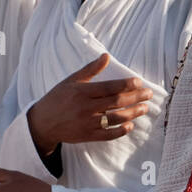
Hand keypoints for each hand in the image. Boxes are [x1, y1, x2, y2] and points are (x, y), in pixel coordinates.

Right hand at [26, 53, 151, 155]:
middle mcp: (86, 108)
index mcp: (82, 92)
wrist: (43, 123)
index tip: (139, 82)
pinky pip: (108, 134)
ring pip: (116, 118)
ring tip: (144, 108)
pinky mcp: (88, 136)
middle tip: (149, 94)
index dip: (126, 85)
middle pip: (117, 102)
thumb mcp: (71, 81)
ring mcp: (88, 123)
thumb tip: (106, 56)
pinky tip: (130, 125)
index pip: (109, 87)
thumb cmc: (57, 98)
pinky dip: (121, 131)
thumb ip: (90, 70)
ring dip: (133, 113)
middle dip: (136, 97)